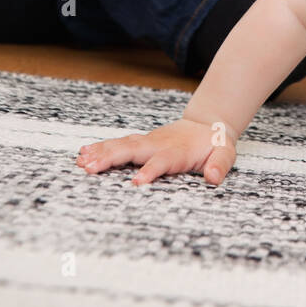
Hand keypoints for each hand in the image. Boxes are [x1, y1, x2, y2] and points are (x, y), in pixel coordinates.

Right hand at [76, 118, 236, 186]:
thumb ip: (220, 164)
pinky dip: (100, 148)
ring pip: (121, 145)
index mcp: (178, 151)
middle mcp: (158, 144)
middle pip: (132, 150)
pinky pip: (118, 144)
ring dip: (100, 153)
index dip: (150, 170)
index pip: (161, 161)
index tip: (136, 182)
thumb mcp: (225, 153)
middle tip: (90, 168)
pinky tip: (82, 154)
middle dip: (111, 158)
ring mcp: (147, 142)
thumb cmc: (215, 143)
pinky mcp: (139, 142)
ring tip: (80, 162)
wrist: (207, 124)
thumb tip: (213, 178)